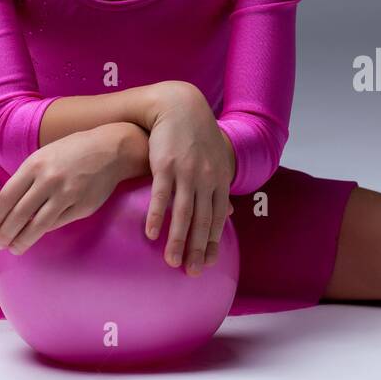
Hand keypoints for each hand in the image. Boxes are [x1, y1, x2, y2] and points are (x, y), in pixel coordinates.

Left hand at [0, 125, 126, 254]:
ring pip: (38, 225)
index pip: (7, 196)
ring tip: (14, 248)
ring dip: (22, 240)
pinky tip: (36, 235)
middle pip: (19, 214)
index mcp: (35, 164)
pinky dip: (44, 231)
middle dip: (5, 232)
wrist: (109, 149)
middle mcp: (49, 180)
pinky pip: (57, 223)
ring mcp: (67, 195)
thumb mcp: (45, 155)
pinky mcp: (82, 207)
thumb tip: (9, 204)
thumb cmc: (72, 151)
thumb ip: (28, 176)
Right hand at [144, 81, 234, 275]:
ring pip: (183, 213)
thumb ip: (219, 186)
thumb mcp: (215, 159)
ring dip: (178, 240)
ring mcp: (185, 173)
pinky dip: (156, 216)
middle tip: (192, 273)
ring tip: (172, 262)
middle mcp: (205, 179)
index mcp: (218, 180)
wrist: (179, 106)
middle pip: (202, 220)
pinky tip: (151, 234)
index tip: (209, 264)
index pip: (217, 218)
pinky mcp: (165, 165)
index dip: (213, 242)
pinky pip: (160, 196)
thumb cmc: (196, 135)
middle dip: (198, 249)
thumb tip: (228, 213)